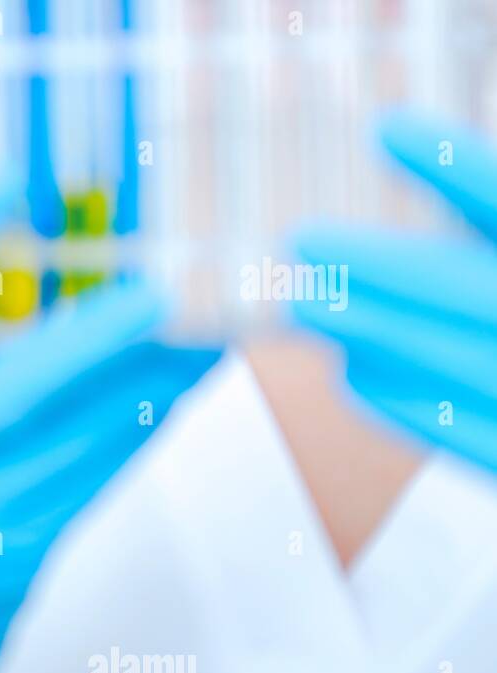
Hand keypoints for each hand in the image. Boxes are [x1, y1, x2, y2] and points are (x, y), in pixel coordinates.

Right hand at [0, 174, 221, 672]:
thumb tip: (51, 272)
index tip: (0, 182)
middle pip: (14, 384)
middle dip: (103, 333)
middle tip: (167, 287)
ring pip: (79, 437)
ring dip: (151, 381)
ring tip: (205, 333)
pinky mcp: (19, 554)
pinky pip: (97, 477)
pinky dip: (143, 427)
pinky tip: (176, 391)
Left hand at [292, 111, 496, 473]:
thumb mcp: (494, 255)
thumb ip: (475, 211)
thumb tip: (388, 132)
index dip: (460, 171)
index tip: (386, 127)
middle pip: (479, 294)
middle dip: (394, 270)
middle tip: (300, 239)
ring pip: (466, 365)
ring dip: (381, 333)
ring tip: (303, 302)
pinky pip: (472, 440)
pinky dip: (407, 407)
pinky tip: (348, 375)